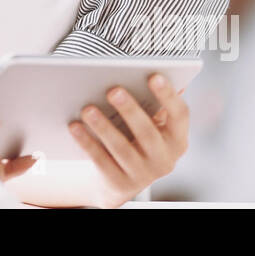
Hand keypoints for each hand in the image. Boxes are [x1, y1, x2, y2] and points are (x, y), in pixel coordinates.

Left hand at [68, 74, 188, 207]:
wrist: (121, 181)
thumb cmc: (137, 140)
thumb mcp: (152, 124)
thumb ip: (155, 102)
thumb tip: (158, 70)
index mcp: (177, 139)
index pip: (180, 115)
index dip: (168, 95)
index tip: (153, 75)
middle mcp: (165, 160)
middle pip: (148, 133)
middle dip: (130, 110)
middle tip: (112, 90)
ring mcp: (143, 175)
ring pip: (122, 149)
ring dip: (103, 127)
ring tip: (87, 108)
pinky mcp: (120, 184)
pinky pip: (101, 161)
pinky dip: (87, 143)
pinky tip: (74, 126)